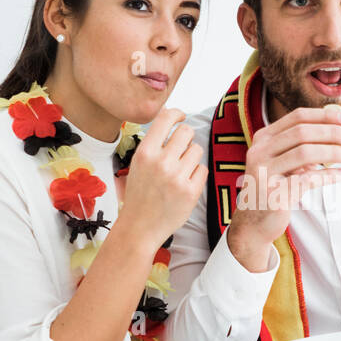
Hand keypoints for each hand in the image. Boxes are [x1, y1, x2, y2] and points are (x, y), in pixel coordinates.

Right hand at [119, 108, 205, 247]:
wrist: (139, 227)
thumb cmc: (139, 194)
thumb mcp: (138, 164)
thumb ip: (154, 143)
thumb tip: (173, 118)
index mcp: (145, 153)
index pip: (165, 118)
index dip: (176, 114)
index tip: (181, 116)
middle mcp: (161, 163)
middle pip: (186, 132)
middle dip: (186, 138)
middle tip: (180, 149)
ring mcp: (177, 177)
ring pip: (197, 150)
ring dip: (191, 157)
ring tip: (180, 170)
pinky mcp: (191, 192)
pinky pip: (202, 169)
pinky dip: (196, 174)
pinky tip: (184, 184)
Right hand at [226, 106, 340, 268]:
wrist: (253, 223)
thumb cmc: (273, 187)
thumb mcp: (280, 160)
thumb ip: (300, 146)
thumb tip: (338, 129)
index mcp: (263, 139)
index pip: (297, 117)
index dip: (325, 116)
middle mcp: (260, 152)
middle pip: (303, 133)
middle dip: (333, 133)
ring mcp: (264, 173)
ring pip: (306, 153)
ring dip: (333, 152)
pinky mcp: (274, 194)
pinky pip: (308, 180)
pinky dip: (328, 176)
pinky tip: (340, 175)